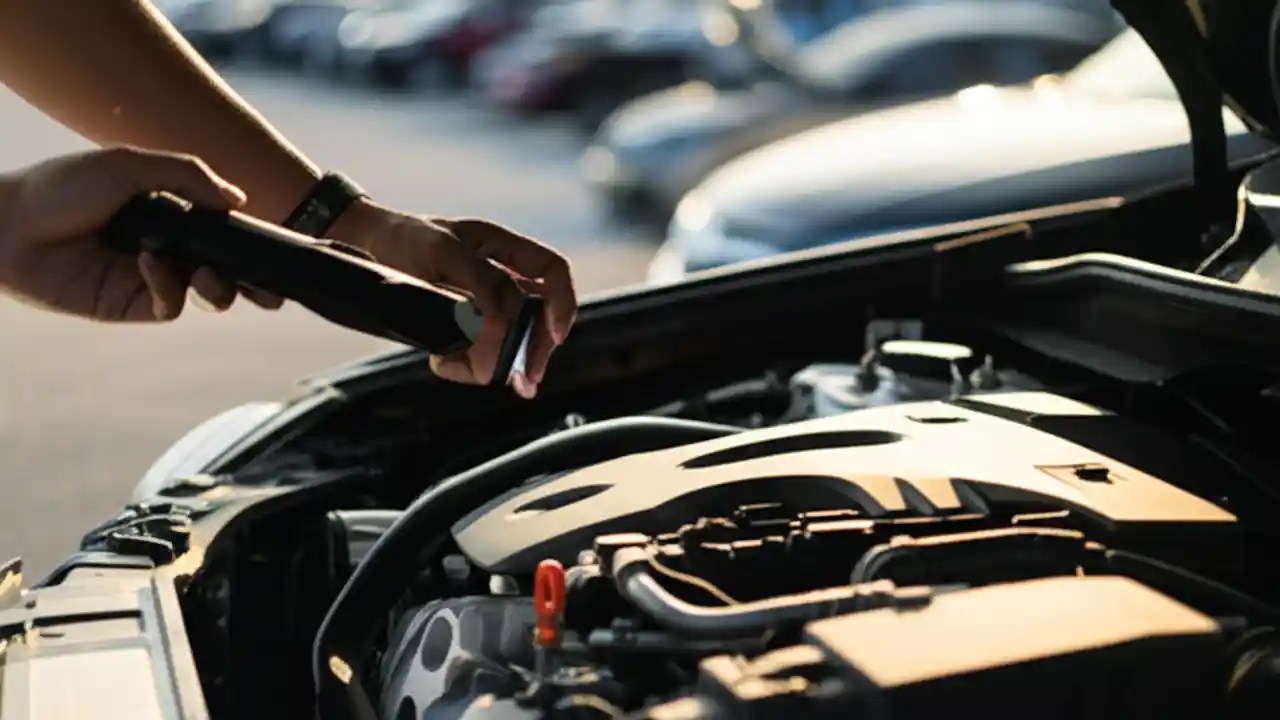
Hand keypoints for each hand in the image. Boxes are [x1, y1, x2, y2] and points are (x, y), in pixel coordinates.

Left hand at [0, 147, 281, 321]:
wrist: (7, 224)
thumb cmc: (61, 186)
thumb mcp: (129, 164)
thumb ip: (188, 175)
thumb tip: (239, 199)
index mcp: (172, 213)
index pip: (225, 234)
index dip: (254, 245)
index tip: (277, 251)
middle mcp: (168, 247)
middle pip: (229, 273)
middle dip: (254, 283)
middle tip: (268, 290)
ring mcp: (151, 278)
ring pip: (208, 296)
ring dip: (219, 288)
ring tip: (208, 275)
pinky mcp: (130, 303)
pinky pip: (170, 306)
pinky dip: (168, 286)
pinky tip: (148, 263)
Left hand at [331, 200, 577, 398]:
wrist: (360, 246)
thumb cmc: (402, 238)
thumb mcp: (441, 250)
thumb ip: (480, 279)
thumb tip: (506, 315)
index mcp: (502, 249)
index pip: (553, 272)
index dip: (562, 304)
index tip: (555, 336)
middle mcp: (499, 277)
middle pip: (538, 317)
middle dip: (534, 349)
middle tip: (526, 380)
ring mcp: (481, 304)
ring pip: (508, 343)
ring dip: (495, 364)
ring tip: (464, 370)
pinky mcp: (461, 327)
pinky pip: (477, 354)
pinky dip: (464, 366)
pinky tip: (440, 362)